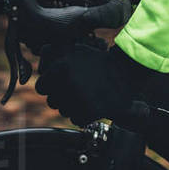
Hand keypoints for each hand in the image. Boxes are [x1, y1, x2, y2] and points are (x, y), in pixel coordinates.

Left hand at [36, 42, 166, 126]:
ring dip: (73, 106)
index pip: (42, 86)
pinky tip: (94, 103)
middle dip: (62, 97)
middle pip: (52, 101)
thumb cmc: (100, 62)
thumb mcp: (76, 50)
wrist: (126, 72)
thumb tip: (41, 54)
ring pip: (64, 111)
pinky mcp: (88, 110)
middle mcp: (66, 81)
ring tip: (88, 94)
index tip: (64, 81)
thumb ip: (54, 53)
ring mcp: (77, 97)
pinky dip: (84, 116)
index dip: (52, 86)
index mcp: (60, 66)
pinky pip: (76, 120)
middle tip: (79, 88)